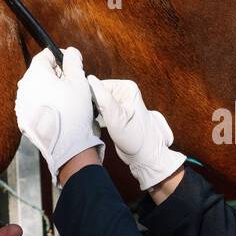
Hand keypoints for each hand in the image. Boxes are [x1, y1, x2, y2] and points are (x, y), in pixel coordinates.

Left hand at [15, 46, 104, 186]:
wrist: (67, 144)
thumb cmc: (74, 111)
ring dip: (49, 89)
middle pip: (39, 72)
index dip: (59, 57)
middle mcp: (24, 87)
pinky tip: (58, 110)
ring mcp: (21, 104)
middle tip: (71, 82)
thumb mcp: (79, 82)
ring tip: (66, 98)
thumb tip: (71, 52)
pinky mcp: (23, 118)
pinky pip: (33, 104)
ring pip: (36, 88)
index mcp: (36, 74)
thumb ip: (74, 62)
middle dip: (54, 74)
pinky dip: (44, 103)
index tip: (70, 62)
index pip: (44, 56)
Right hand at [87, 76, 185, 190]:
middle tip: (93, 120)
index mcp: (127, 88)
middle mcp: (124, 91)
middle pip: (96, 93)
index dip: (89, 99)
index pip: (97, 85)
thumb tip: (90, 80)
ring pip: (96, 102)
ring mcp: (120, 101)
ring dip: (92, 112)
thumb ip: (104, 100)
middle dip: (91, 106)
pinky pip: (99, 110)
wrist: (146, 156)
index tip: (89, 113)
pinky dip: (95, 117)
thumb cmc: (136, 139)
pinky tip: (97, 126)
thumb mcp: (118, 120)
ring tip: (95, 124)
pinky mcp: (117, 112)